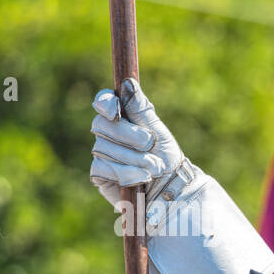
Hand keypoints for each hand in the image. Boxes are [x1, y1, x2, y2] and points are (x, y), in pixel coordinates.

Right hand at [89, 78, 188, 206]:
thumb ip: (141, 109)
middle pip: (103, 125)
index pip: (104, 102)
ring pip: (105, 148)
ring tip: (155, 168)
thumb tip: (128, 83)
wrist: (173, 191)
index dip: (105, 103)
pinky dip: (126, 173)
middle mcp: (108, 134)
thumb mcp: (158, 132)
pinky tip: (142, 179)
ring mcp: (102, 153)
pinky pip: (103, 168)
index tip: (115, 112)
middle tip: (150, 146)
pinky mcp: (100, 175)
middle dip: (130, 137)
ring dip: (135, 159)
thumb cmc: (168, 159)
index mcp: (123, 118)